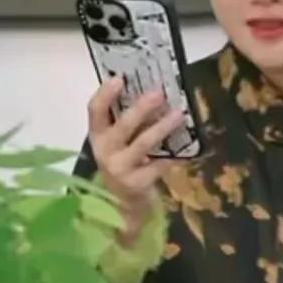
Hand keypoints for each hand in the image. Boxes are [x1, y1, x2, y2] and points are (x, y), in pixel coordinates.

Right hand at [87, 76, 181, 242]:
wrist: (123, 204)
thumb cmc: (124, 163)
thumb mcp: (117, 143)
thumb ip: (126, 122)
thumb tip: (152, 92)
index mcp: (97, 135)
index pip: (95, 111)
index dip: (105, 94)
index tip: (120, 78)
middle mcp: (104, 151)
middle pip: (122, 126)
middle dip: (141, 109)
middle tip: (159, 94)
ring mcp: (119, 168)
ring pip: (142, 144)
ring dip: (162, 128)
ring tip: (178, 116)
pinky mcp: (136, 183)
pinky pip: (159, 166)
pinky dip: (174, 157)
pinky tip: (187, 151)